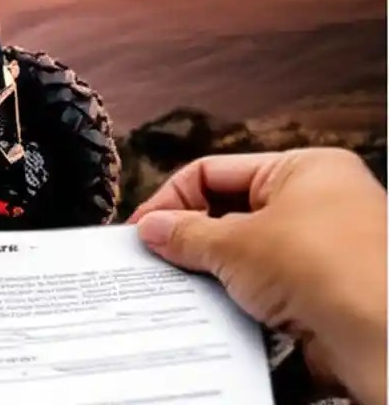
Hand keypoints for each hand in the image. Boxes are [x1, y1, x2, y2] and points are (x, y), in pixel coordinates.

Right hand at [128, 148, 385, 404]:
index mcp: (306, 169)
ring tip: (183, 286)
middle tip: (156, 257)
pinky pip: (269, 291)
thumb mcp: (236, 244)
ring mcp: (327, 251)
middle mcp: (322, 203)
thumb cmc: (329, 270)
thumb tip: (154, 229)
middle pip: (232, 212)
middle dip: (193, 237)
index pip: (218, 171)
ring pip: (249, 255)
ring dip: (215, 272)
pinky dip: (241, 301)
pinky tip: (217, 311)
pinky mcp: (328, 296)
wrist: (383, 339)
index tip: (144, 227)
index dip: (174, 198)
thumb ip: (187, 234)